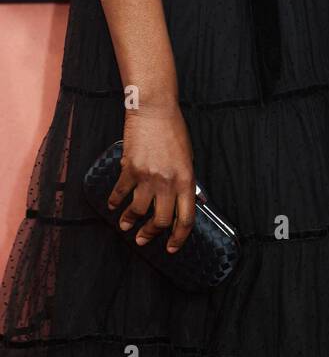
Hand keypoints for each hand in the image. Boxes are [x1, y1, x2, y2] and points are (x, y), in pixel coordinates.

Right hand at [107, 99, 195, 253]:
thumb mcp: (188, 157)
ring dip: (130, 221)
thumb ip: (185, 180)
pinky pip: (120, 192)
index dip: (179, 237)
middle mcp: (168, 182)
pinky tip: (112, 205)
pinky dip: (115, 202)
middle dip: (151, 233)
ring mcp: (147, 177)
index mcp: (186, 180)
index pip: (186, 218)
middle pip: (160, 220)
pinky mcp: (129, 170)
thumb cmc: (174, 131)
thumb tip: (184, 200)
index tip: (172, 246)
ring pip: (137, 210)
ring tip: (126, 225)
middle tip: (144, 239)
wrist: (154, 110)